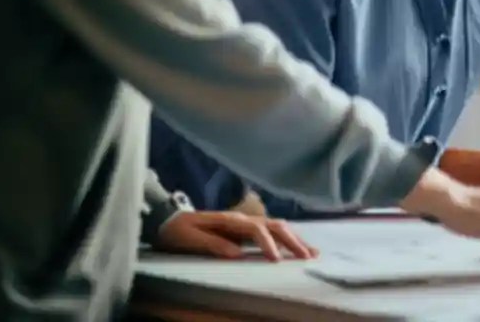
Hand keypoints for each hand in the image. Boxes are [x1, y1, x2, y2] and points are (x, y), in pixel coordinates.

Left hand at [153, 211, 317, 261]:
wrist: (168, 220)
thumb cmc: (178, 231)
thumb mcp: (190, 238)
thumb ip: (213, 244)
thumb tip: (237, 253)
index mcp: (230, 220)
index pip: (257, 230)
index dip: (268, 244)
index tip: (276, 260)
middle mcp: (242, 219)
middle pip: (274, 226)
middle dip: (292, 241)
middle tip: (306, 257)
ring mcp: (245, 222)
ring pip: (277, 227)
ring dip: (295, 239)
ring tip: (311, 252)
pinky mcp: (245, 229)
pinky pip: (272, 232)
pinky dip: (288, 239)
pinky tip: (298, 247)